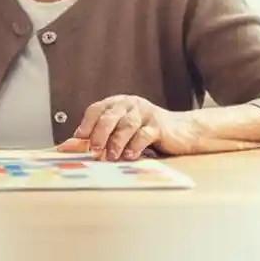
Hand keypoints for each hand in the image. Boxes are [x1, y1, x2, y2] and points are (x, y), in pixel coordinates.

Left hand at [56, 95, 198, 160]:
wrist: (183, 131)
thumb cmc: (148, 132)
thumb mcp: (124, 130)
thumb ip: (105, 135)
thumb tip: (75, 146)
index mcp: (119, 103)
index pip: (97, 109)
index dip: (86, 123)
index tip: (78, 138)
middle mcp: (131, 104)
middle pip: (110, 116)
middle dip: (99, 133)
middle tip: (94, 149)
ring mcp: (146, 113)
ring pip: (126, 125)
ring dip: (116, 142)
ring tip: (110, 157)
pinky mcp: (159, 126)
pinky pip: (144, 135)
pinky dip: (135, 146)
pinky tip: (129, 157)